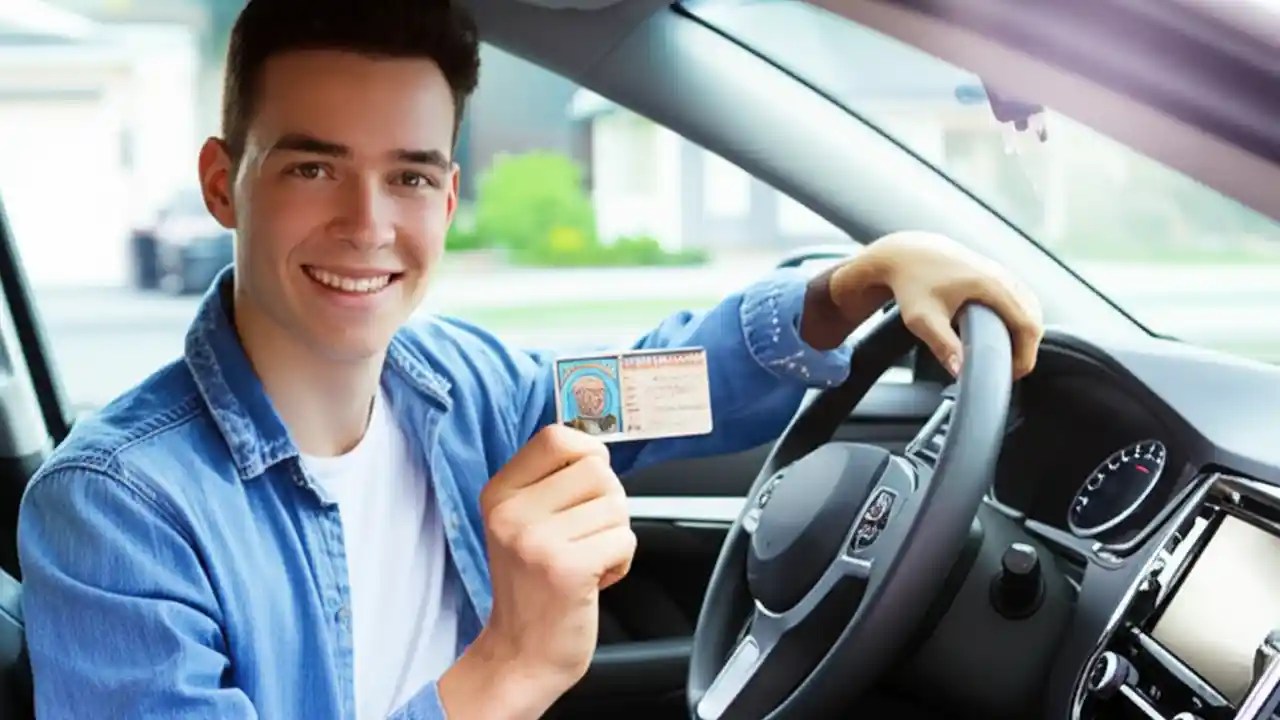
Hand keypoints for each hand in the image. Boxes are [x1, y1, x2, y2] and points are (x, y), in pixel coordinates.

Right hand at [439, 426, 634, 718]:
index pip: (556, 436)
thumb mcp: (523, 524)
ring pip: (616, 505)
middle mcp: (511, 513)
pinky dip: (621, 561)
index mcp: (499, 494)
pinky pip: (624, 539)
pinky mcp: (566, 569)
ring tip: (586, 560)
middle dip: (608, 502)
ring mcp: (536, 541)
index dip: (587, 454)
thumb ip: (552, 483)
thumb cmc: (535, 587)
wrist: (521, 655)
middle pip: (597, 470)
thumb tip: (598, 447)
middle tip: (586, 536)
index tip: (587, 485)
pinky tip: (594, 580)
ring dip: (614, 535)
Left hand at [803, 231, 1042, 377]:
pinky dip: (1020, 317)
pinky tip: (1006, 333)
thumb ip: (943, 346)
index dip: (1025, 355)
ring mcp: (1001, 271)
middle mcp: (1001, 275)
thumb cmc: (912, 284)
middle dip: (1027, 347)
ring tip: (1007, 356)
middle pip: (1034, 317)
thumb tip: (961, 372)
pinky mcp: (995, 272)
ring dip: (1025, 332)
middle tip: (1008, 371)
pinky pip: (1021, 297)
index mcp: (990, 285)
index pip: (1027, 325)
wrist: (905, 254)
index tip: (1010, 375)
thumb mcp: (922, 319)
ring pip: (1030, 306)